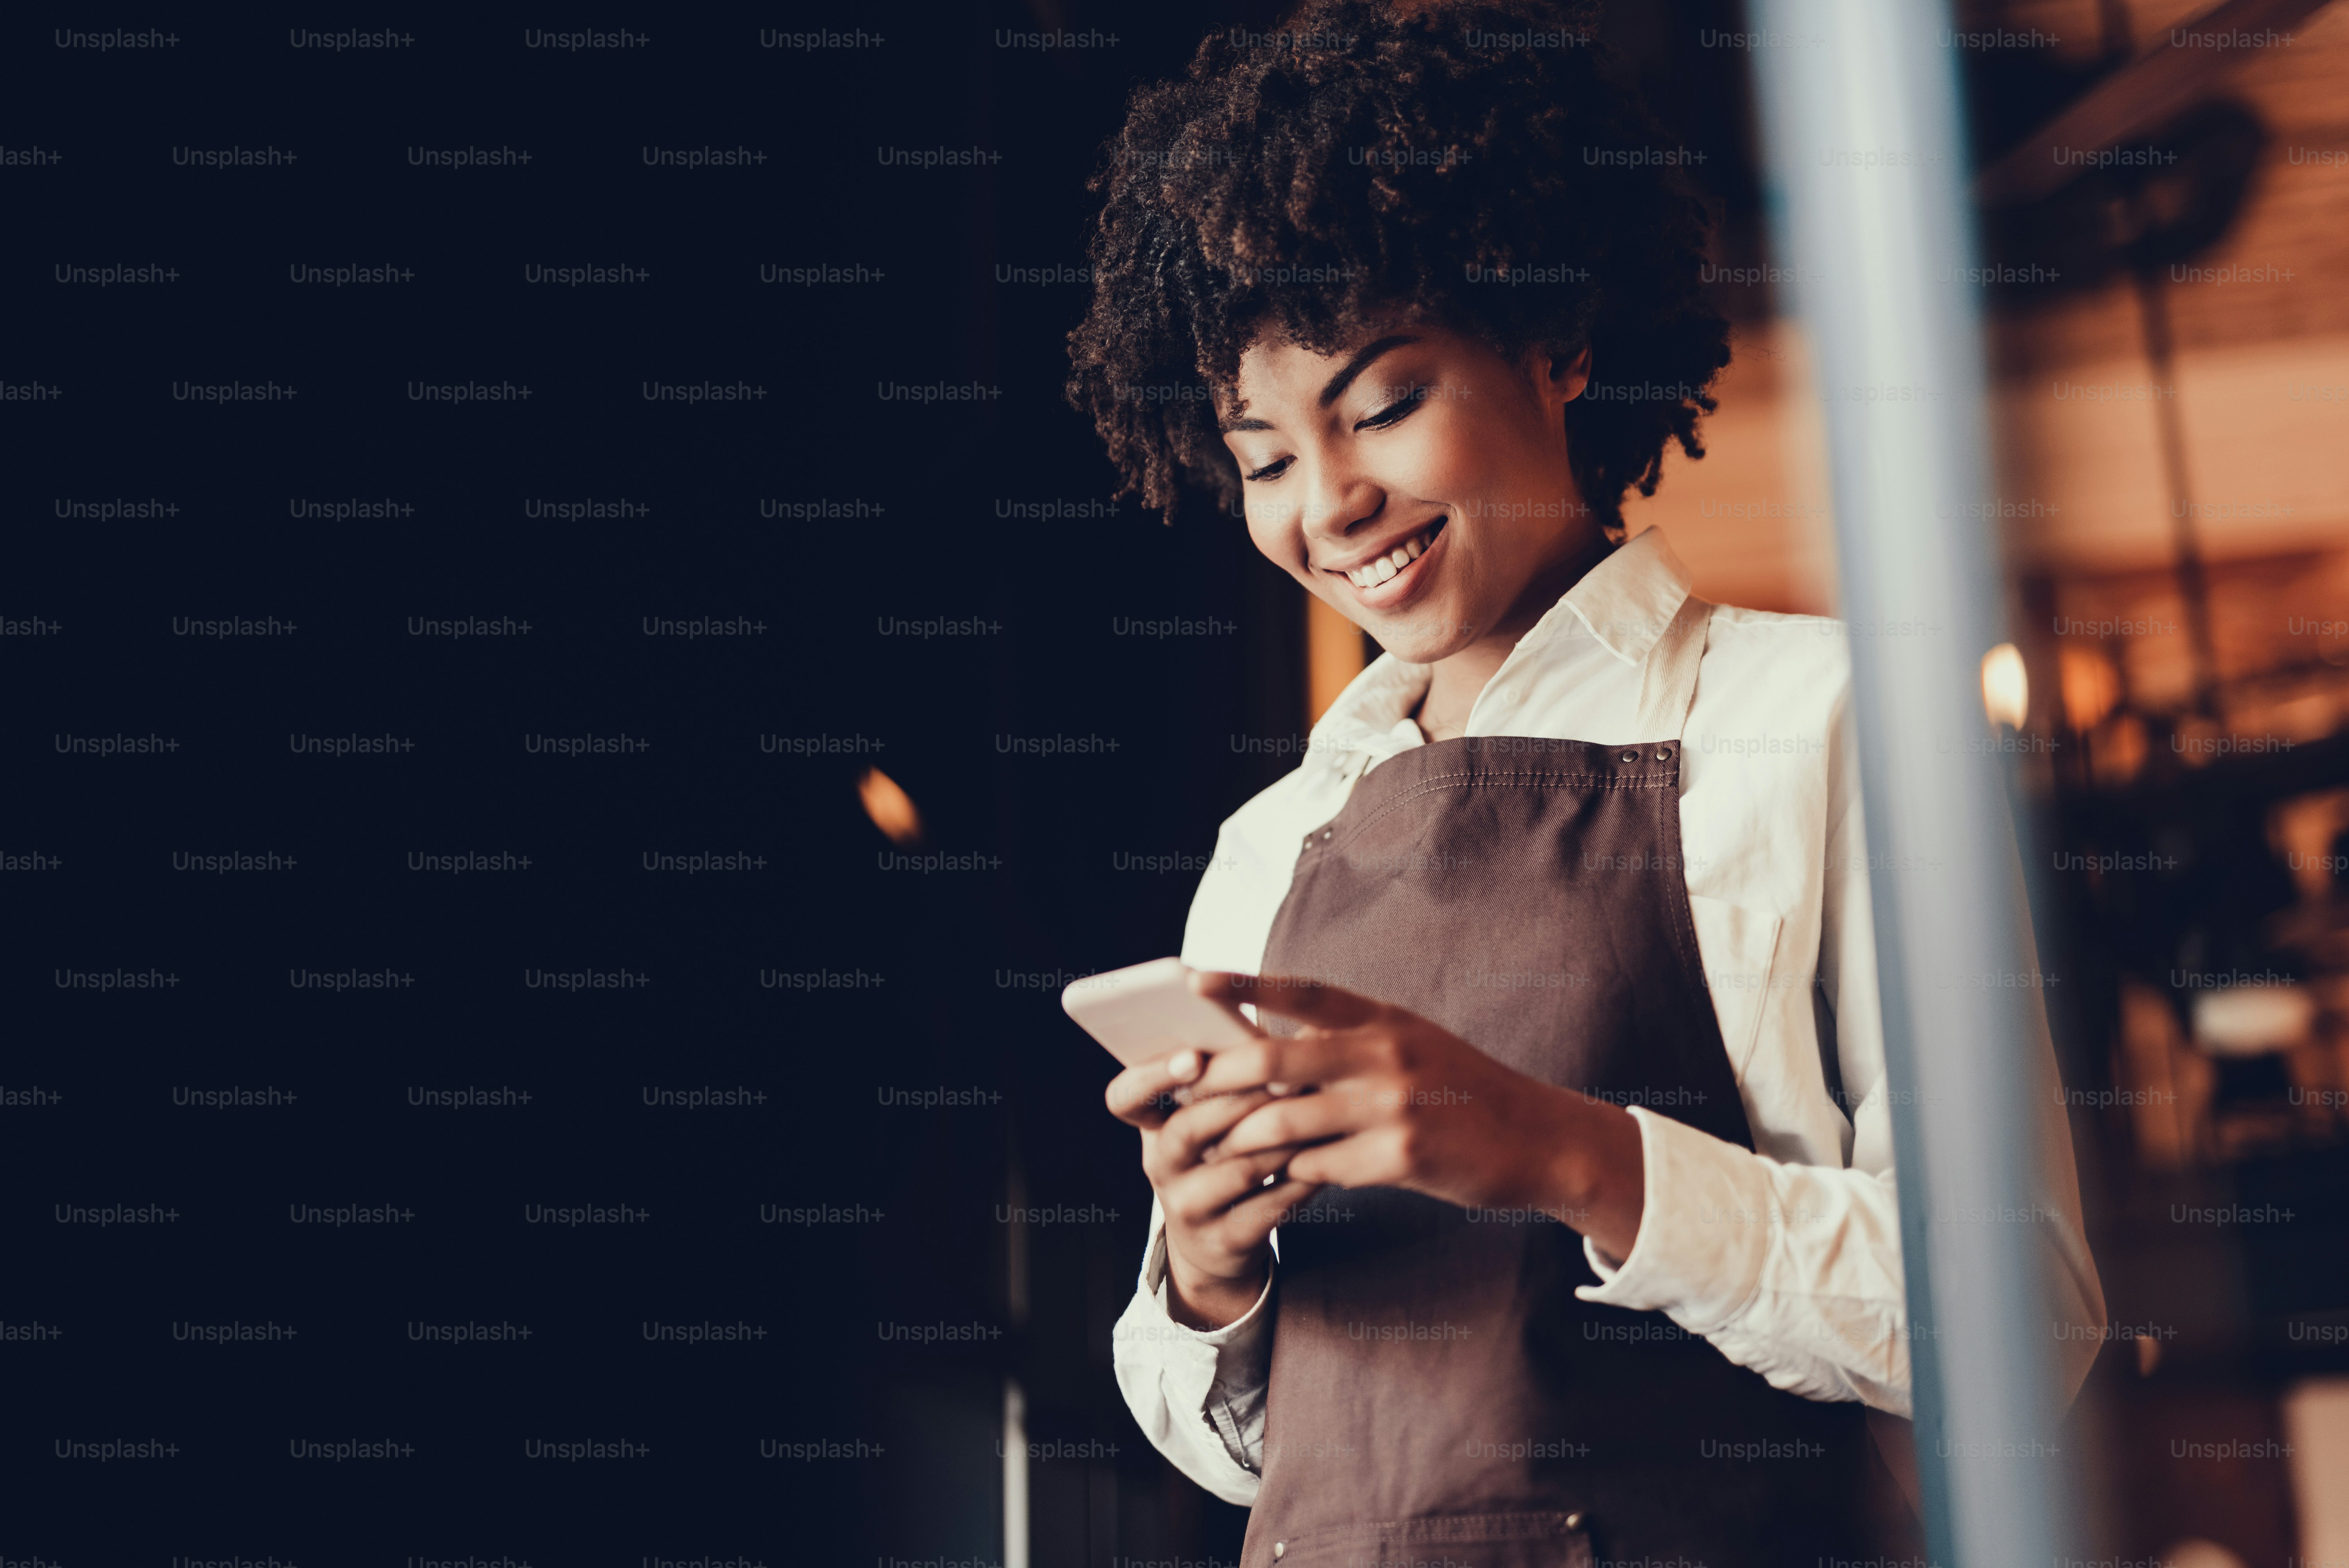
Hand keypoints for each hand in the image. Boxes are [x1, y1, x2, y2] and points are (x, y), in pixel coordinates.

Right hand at [1105, 1038, 1323, 1328]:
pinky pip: (1269, 1206)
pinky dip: (1300, 1180)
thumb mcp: (1206, 1119)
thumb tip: (1257, 1021)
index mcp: (1152, 1127)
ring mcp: (1190, 1208)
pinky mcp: (1227, 1240)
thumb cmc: (1220, 1156)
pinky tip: (1326, 1157)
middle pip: (1186, 1130)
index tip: (1191, 1057)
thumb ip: (1221, 1076)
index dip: (1152, 1077)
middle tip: (1284, 1076)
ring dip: (1279, 1137)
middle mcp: (1161, 1167)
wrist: (1217, 1242)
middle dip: (1236, 1100)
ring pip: (1235, 1169)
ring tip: (1315, 1110)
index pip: (1125, 1098)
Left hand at [1189, 972, 1646, 1259]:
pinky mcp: (1400, 1158)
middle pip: (1274, 1060)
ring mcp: (1392, 1107)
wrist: (1538, 1139)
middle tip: (1183, 1092)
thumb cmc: (1461, 1091)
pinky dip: (1295, 1173)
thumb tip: (1272, 1042)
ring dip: (1246, 1140)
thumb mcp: (1410, 1044)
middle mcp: (1384, 1054)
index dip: (1244, 984)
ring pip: (1285, 1123)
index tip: (1194, 980)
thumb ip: (1349, 1040)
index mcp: (1383, 1019)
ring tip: (1225, 1149)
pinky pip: (1319, 1167)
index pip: (1302, 992)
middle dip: (1219, 1079)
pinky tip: (1292, 1176)